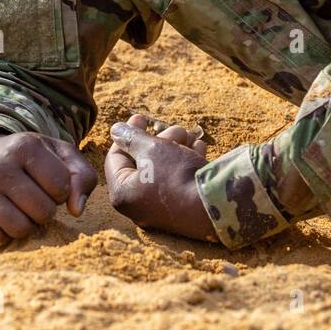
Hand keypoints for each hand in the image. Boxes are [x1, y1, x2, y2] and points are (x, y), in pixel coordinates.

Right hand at [0, 130, 97, 246]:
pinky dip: (4, 234)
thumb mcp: (61, 155)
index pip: (61, 187)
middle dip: (45, 210)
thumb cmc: (30, 159)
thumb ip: (82, 177)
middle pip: (43, 212)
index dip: (61, 191)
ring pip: (20, 228)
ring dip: (27, 224)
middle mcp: (0, 166)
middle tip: (35, 198)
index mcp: (26, 146)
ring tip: (21, 208)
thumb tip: (77, 210)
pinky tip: (2, 217)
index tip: (49, 183)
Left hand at [105, 115, 215, 241]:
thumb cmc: (177, 175)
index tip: (142, 118)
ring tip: (191, 137)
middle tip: (176, 130)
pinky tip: (199, 149)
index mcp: (123, 194)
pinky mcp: (182, 211)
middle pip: (142, 163)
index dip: (128, 134)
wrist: (214, 204)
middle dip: (160, 140)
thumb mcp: (151, 148)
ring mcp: (161, 210)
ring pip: (163, 170)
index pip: (116, 157)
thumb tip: (116, 130)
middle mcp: (138, 206)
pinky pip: (177, 182)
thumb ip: (132, 137)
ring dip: (176, 148)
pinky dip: (186, 163)